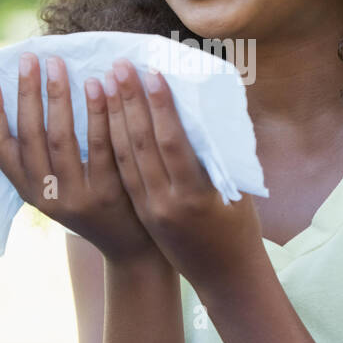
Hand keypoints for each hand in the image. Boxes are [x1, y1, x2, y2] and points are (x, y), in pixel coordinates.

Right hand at [0, 53, 159, 264]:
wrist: (131, 247)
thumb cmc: (94, 202)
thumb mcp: (59, 186)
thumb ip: (46, 155)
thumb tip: (34, 93)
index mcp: (28, 190)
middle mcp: (46, 195)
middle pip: (31, 136)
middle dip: (27, 93)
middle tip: (29, 57)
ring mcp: (77, 196)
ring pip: (61, 138)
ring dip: (57, 96)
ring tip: (57, 63)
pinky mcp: (109, 193)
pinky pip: (101, 145)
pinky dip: (97, 112)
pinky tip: (98, 84)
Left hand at [101, 58, 265, 293]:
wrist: (224, 276)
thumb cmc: (240, 226)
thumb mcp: (237, 189)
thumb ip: (220, 153)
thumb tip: (208, 106)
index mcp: (196, 196)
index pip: (172, 143)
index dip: (161, 107)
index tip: (152, 73)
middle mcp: (166, 203)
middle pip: (140, 144)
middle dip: (129, 102)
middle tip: (119, 65)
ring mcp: (148, 208)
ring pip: (123, 156)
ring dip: (111, 117)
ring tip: (102, 82)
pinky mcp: (140, 210)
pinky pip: (121, 170)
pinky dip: (111, 140)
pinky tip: (104, 115)